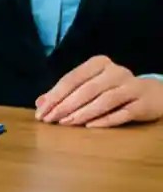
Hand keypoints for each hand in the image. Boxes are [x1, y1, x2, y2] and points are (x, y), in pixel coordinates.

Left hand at [36, 56, 162, 127]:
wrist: (151, 94)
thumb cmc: (112, 89)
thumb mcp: (89, 86)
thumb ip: (65, 93)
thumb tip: (40, 103)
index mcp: (98, 64)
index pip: (71, 79)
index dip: (54, 95)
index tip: (41, 111)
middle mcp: (116, 72)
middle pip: (86, 89)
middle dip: (64, 106)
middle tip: (50, 120)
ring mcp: (131, 87)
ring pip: (103, 100)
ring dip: (82, 113)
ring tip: (65, 123)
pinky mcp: (143, 104)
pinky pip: (122, 113)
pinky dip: (104, 120)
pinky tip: (89, 127)